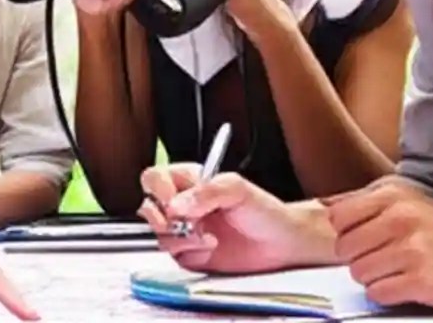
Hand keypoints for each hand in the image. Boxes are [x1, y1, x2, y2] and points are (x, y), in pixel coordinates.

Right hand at [138, 164, 329, 273]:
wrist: (283, 245)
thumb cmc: (266, 212)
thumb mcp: (238, 189)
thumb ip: (206, 191)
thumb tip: (177, 205)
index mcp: (189, 182)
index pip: (155, 178)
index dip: (157, 188)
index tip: (172, 198)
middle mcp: (182, 205)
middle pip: (149, 205)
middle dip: (160, 215)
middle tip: (179, 220)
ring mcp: (184, 231)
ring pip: (158, 232)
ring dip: (180, 235)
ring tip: (205, 234)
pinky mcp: (189, 254)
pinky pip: (172, 253)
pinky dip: (189, 250)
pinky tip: (209, 246)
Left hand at [327, 178, 432, 309]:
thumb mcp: (409, 201)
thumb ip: (365, 203)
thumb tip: (324, 205)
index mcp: (393, 198)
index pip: (338, 217)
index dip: (346, 234)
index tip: (362, 240)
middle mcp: (399, 220)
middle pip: (344, 248)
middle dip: (358, 259)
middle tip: (382, 260)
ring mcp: (411, 250)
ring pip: (358, 272)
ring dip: (373, 278)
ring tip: (397, 273)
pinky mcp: (421, 280)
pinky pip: (378, 293)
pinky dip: (387, 294)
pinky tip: (406, 286)